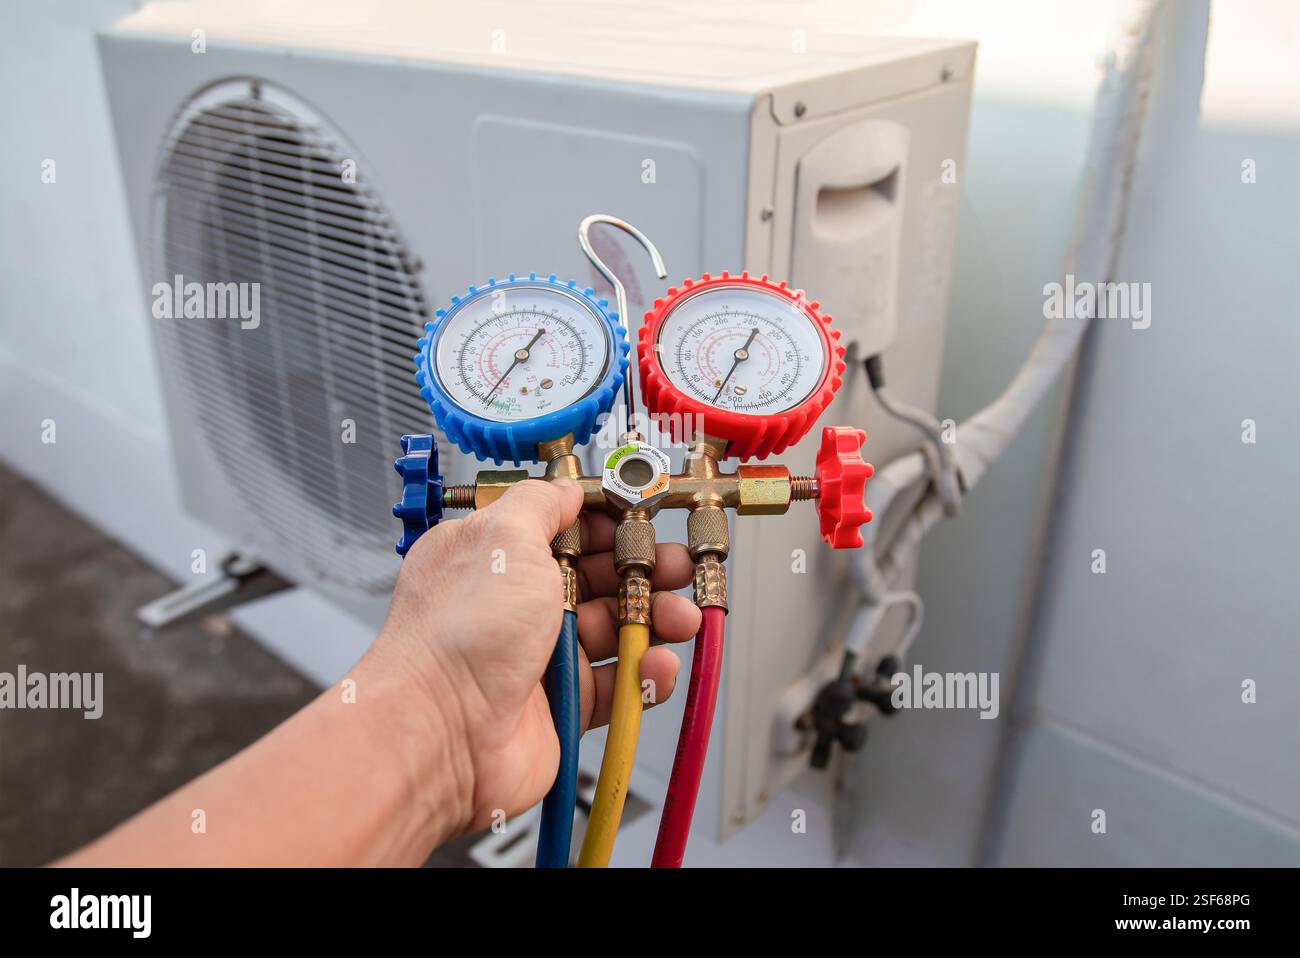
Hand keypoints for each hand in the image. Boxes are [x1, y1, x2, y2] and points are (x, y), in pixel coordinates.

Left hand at [371, 478, 700, 835]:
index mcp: (497, 556)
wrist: (442, 732)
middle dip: (646, 571)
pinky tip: (656, 664)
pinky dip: (644, 674)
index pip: (566, 527)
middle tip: (676, 569)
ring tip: (680, 617)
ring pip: (616, 630)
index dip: (610, 524)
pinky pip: (618, 684)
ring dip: (655, 620)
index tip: (647, 521)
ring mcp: (540, 655)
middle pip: (600, 578)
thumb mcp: (503, 538)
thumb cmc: (458, 635)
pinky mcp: (563, 703)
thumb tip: (565, 487)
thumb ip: (540, 504)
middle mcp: (517, 604)